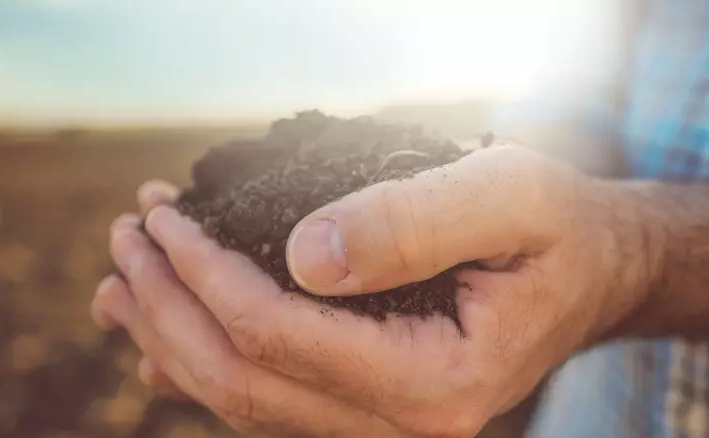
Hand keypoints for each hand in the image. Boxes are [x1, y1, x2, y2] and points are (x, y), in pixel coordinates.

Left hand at [92, 146, 650, 436]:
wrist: (590, 271)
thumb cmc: (554, 228)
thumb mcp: (506, 197)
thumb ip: (413, 223)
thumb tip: (303, 256)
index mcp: (440, 382)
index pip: (282, 340)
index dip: (207, 278)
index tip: (163, 220)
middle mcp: (407, 426)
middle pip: (247, 382)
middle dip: (170, 308)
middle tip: (124, 241)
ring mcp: (386, 426)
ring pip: (247, 401)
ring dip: (173, 339)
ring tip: (118, 286)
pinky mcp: (372, 406)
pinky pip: (271, 402)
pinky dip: (207, 365)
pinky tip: (162, 340)